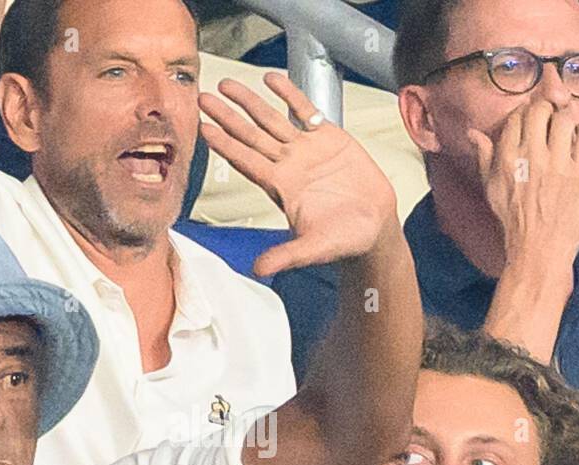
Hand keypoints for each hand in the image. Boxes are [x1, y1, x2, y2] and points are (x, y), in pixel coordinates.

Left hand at [199, 73, 397, 275]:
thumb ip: (286, 255)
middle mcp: (288, 165)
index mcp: (281, 187)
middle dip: (227, 117)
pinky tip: (272, 79)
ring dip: (250, 102)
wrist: (374, 228)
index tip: (205, 129)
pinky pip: (304, 110)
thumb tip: (259, 270)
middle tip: (203, 98)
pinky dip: (289, 94)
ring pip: (271, 119)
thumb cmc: (343, 240)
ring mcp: (307, 149)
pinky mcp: (329, 138)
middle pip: (250, 135)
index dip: (225, 144)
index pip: (246, 160)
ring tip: (228, 84)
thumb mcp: (313, 249)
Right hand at [468, 101, 578, 272]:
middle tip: (551, 122)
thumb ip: (485, 157)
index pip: (517, 117)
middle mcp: (530, 157)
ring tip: (566, 134)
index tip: (532, 120)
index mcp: (506, 160)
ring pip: (564, 118)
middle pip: (541, 110)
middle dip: (547, 111)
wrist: (538, 252)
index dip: (526, 113)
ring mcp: (556, 164)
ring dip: (566, 121)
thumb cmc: (514, 223)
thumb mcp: (491, 190)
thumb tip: (473, 133)